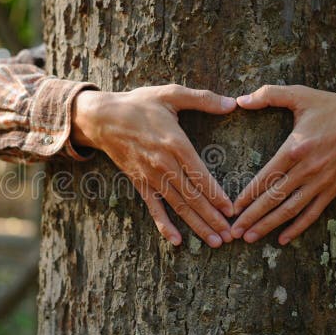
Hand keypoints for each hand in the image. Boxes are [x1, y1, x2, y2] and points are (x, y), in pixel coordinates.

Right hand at [72, 84, 236, 247]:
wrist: (101, 118)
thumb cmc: (138, 104)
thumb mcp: (171, 93)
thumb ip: (203, 99)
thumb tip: (233, 103)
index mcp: (175, 143)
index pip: (200, 175)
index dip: (216, 195)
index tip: (231, 211)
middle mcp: (163, 164)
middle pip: (192, 196)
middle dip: (212, 218)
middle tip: (230, 235)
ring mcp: (150, 177)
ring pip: (178, 206)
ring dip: (197, 225)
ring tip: (214, 241)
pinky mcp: (139, 183)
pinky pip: (154, 208)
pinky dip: (164, 225)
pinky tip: (176, 240)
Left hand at [230, 85, 335, 244]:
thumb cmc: (332, 107)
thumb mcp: (300, 94)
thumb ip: (269, 95)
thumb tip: (239, 100)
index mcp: (295, 148)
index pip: (266, 177)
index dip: (247, 195)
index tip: (232, 208)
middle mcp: (307, 169)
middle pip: (274, 199)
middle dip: (252, 217)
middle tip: (233, 232)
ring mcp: (321, 182)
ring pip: (290, 210)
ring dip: (269, 226)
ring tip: (249, 238)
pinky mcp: (333, 189)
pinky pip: (312, 213)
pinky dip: (297, 228)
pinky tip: (282, 239)